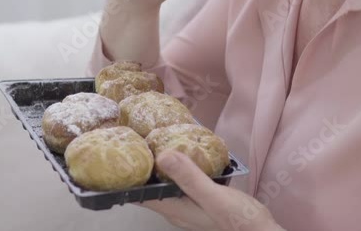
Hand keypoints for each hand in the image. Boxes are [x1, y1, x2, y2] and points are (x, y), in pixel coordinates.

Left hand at [139, 151, 281, 230]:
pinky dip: (182, 170)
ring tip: (158, 143)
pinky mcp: (204, 202)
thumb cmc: (238, 219)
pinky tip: (188, 156)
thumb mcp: (213, 196)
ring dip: (163, 168)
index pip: (141, 195)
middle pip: (153, 189)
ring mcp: (191, 207)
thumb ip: (189, 177)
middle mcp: (178, 210)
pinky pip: (185, 184)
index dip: (129, 178)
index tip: (123, 155)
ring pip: (169, 185)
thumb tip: (162, 155)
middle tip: (139, 141)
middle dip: (145, 168)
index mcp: (175, 208)